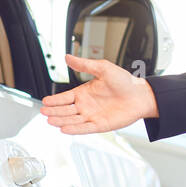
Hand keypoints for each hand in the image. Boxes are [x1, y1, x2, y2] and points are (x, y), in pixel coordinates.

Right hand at [39, 54, 158, 134]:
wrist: (141, 94)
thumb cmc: (125, 81)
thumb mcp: (103, 68)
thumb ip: (84, 64)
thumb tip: (68, 57)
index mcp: (84, 92)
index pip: (65, 97)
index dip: (54, 100)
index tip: (45, 101)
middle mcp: (86, 105)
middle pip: (65, 110)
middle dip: (54, 111)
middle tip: (43, 111)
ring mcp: (93, 116)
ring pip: (73, 120)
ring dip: (61, 121)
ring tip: (50, 120)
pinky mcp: (101, 125)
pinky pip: (85, 128)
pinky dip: (75, 129)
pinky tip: (65, 129)